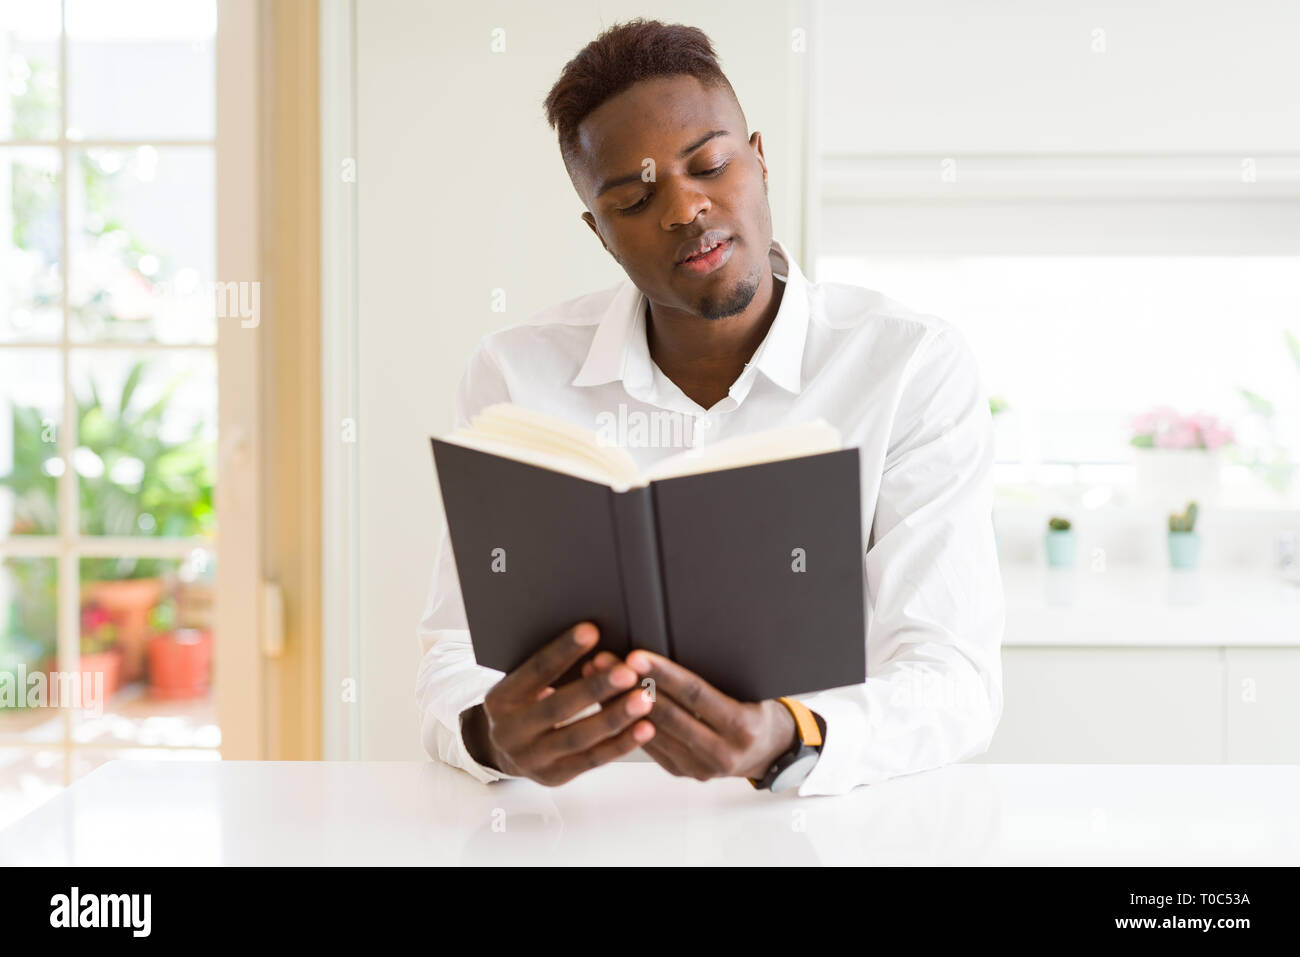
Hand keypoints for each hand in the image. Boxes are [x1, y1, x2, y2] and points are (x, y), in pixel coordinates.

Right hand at [464, 622, 655, 785]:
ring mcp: (531, 759)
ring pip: (578, 738)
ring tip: (644, 699)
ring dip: (614, 717)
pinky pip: (592, 760)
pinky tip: (645, 728)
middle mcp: (509, 732)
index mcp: (500, 699)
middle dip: (595, 689)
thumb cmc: (526, 703)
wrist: (505, 750)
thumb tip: (595, 635)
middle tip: (628, 672)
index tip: (592, 631)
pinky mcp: (554, 777)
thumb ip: (552, 666)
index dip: (563, 650)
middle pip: (557, 708)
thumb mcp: (525, 684)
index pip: (535, 670)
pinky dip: (621, 744)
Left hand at [581, 649, 796, 781]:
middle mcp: (721, 753)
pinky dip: (625, 721)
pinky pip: (648, 745)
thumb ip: (719, 674)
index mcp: (742, 727)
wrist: (771, 752)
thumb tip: (680, 637)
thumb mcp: (751, 688)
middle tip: (604, 662)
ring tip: (595, 676)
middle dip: (631, 686)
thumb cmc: (759, 709)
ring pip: (651, 732)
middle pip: (667, 715)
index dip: (664, 675)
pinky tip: (606, 700)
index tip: (635, 657)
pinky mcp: (681, 771)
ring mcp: (699, 767)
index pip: (695, 695)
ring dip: (619, 703)